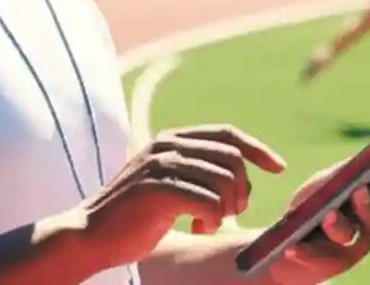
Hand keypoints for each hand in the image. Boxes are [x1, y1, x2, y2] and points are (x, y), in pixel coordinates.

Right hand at [81, 125, 285, 272]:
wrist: (90, 235)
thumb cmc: (136, 217)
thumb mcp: (170, 184)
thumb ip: (198, 173)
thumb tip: (243, 179)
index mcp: (172, 138)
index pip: (228, 134)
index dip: (257, 149)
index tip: (278, 167)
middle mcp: (167, 144)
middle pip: (232, 159)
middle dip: (242, 190)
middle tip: (230, 214)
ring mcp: (160, 165)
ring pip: (223, 181)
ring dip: (224, 209)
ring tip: (207, 224)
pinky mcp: (157, 189)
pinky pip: (207, 202)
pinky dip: (210, 220)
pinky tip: (195, 229)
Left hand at [266, 155, 369, 284]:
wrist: (289, 244)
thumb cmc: (310, 208)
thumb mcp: (320, 187)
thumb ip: (337, 176)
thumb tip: (356, 163)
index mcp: (366, 200)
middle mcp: (366, 225)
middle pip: (369, 214)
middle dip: (365, 203)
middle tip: (359, 190)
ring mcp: (353, 247)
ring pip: (347, 234)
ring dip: (338, 225)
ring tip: (327, 217)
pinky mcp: (333, 266)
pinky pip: (320, 257)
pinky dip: (305, 251)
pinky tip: (292, 248)